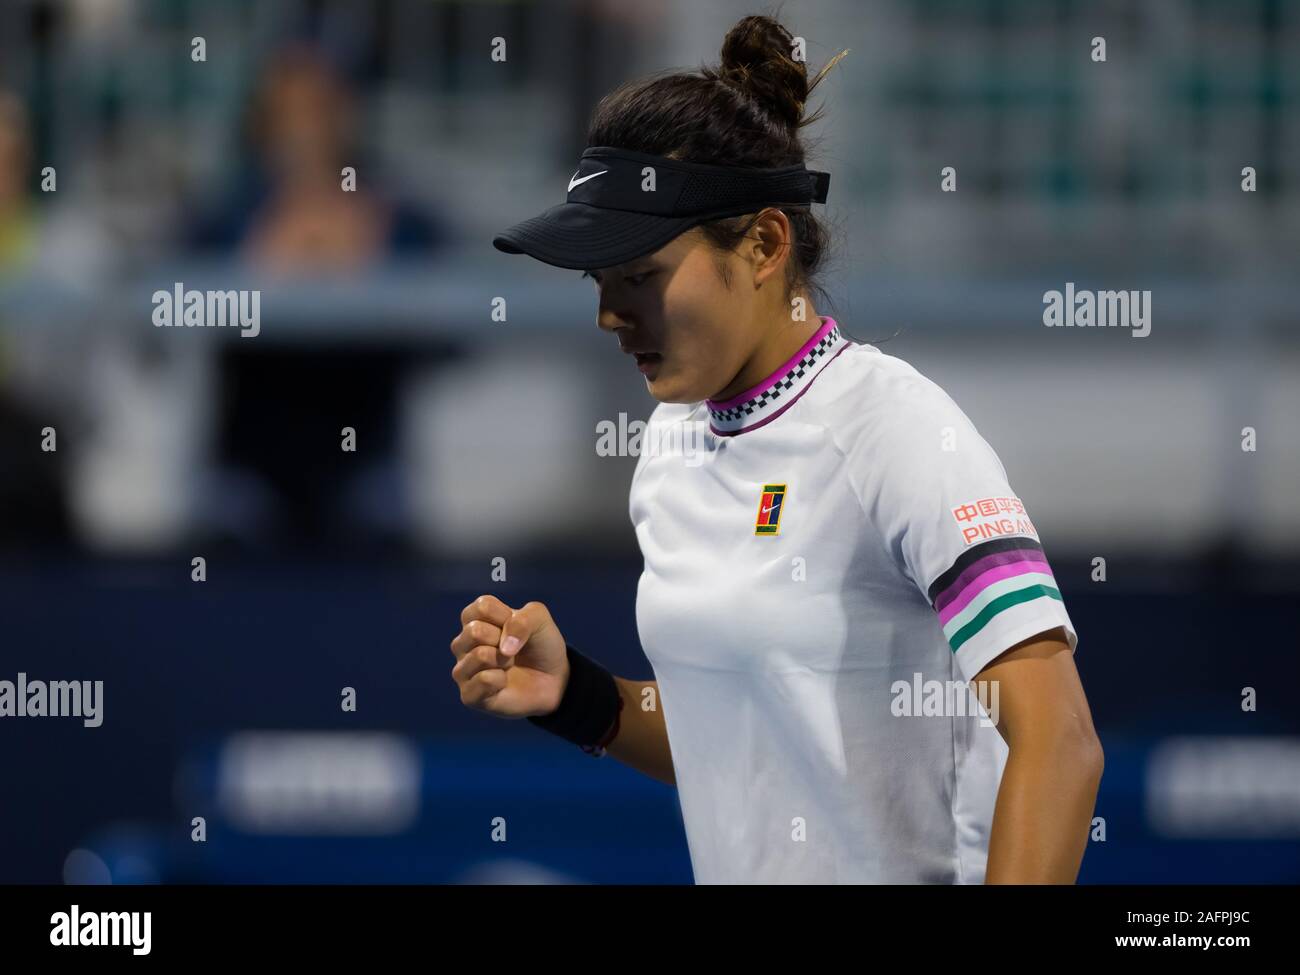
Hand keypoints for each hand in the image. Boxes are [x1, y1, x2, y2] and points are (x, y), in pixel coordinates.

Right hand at [449, 595, 568, 717]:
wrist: (554, 679)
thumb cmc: (540, 645)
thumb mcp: (539, 620)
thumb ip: (523, 620)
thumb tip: (503, 649)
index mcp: (474, 619)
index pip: (482, 606)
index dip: (507, 617)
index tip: (517, 627)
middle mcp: (463, 644)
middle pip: (475, 631)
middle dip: (504, 639)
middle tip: (513, 650)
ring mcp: (463, 670)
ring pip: (479, 655)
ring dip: (504, 661)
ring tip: (509, 666)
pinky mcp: (468, 695)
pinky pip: (484, 680)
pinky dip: (502, 680)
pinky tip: (503, 683)